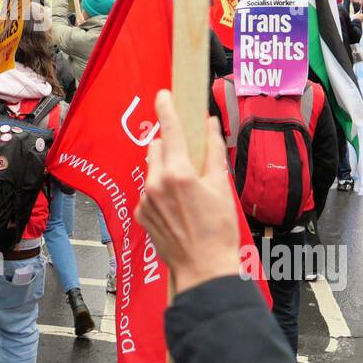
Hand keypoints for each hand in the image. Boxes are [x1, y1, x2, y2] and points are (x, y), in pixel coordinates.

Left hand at [134, 90, 240, 295]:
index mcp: (178, 173)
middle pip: (157, 147)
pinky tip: (177, 208)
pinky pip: (148, 191)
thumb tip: (210, 125)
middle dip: (170, 146)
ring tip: (186, 192)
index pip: (170, 130)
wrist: (203, 268)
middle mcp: (155, 183)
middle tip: (189, 160)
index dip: (167, 109)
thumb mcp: (221, 187)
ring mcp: (145, 200)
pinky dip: (159, 192)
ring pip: (152, 170)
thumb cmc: (218, 230)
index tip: (163, 95)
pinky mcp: (141, 214)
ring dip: (165, 170)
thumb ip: (214, 152)